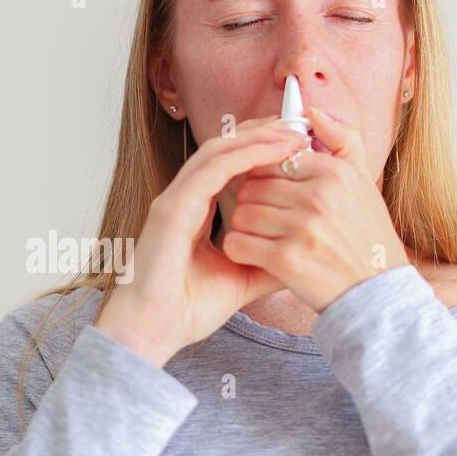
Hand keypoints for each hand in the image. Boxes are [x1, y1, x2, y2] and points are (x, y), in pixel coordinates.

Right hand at [94, 116, 305, 365]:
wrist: (153, 331)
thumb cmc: (185, 310)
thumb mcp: (242, 278)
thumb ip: (268, 259)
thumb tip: (304, 251)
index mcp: (194, 211)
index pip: (229, 165)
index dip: (261, 148)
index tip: (297, 144)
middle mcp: (182, 198)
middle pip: (224, 148)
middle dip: (262, 132)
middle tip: (300, 124)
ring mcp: (174, 200)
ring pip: (218, 150)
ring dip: (258, 136)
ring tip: (293, 131)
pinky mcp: (172, 208)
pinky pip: (212, 169)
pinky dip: (245, 154)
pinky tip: (274, 149)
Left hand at [219, 107, 409, 313]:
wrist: (378, 294)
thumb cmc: (366, 236)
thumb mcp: (364, 181)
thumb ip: (342, 139)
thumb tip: (311, 111)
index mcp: (334, 172)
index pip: (272, 158)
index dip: (266, 177)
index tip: (275, 195)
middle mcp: (319, 196)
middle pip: (252, 185)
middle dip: (253, 203)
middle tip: (270, 221)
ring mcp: (303, 228)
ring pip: (242, 213)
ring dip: (245, 228)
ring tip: (265, 239)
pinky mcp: (288, 260)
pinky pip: (238, 243)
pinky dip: (240, 250)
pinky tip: (256, 256)